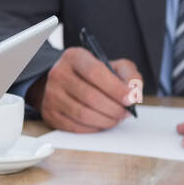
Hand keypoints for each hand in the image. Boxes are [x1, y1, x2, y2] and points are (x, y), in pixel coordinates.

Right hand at [28, 46, 142, 131]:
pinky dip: (94, 128)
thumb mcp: (113, 66)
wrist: (66, 83)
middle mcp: (58, 74)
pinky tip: (102, 122)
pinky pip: (75, 126)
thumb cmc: (94, 76)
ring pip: (83, 114)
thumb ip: (130, 75)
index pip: (95, 72)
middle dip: (114, 108)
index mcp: (74, 57)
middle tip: (126, 112)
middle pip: (90, 96)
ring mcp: (52, 94)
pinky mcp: (50, 113)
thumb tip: (134, 93)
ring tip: (116, 118)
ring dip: (106, 120)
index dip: (115, 88)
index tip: (130, 99)